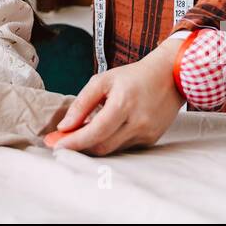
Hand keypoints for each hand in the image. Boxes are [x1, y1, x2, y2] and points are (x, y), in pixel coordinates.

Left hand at [44, 45, 183, 154]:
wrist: (170, 75)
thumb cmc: (134, 76)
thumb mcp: (103, 80)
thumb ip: (82, 103)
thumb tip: (64, 126)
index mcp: (124, 103)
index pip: (94, 131)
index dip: (73, 141)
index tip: (54, 144)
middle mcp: (137, 122)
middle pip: (102, 146)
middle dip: (78, 146)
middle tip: (60, 142)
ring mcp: (146, 133)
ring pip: (112, 149)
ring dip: (92, 145)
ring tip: (77, 135)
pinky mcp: (151, 139)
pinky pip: (124, 147)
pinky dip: (109, 141)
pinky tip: (101, 132)